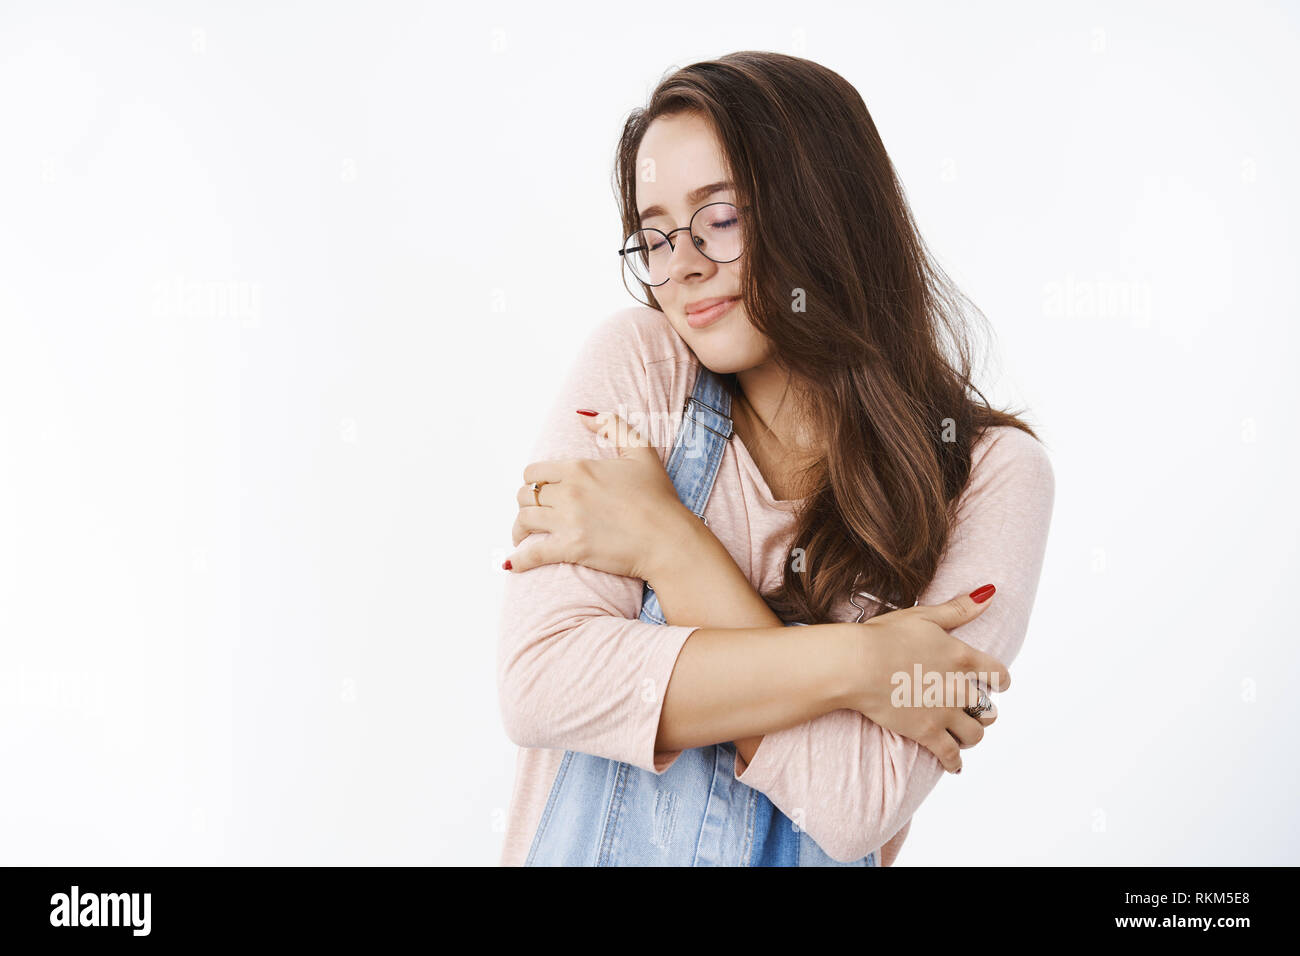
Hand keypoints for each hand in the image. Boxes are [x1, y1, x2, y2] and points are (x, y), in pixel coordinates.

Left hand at [504, 409, 696, 580]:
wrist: (668, 539)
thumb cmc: (659, 498)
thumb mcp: (641, 451)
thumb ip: (612, 425)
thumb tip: (583, 414)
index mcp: (580, 468)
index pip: (534, 471)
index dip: (533, 481)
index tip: (540, 490)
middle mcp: (569, 492)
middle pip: (526, 495)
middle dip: (527, 503)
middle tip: (533, 513)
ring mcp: (569, 521)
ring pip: (524, 520)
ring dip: (520, 529)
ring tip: (523, 536)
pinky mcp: (572, 549)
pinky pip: (533, 554)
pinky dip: (520, 560)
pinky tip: (515, 562)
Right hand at [844, 586, 1009, 773]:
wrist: (857, 664)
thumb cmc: (884, 636)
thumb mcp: (924, 616)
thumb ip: (959, 609)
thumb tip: (990, 593)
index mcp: (961, 656)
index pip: (997, 674)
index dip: (1001, 681)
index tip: (998, 684)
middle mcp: (959, 687)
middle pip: (988, 708)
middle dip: (984, 711)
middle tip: (976, 712)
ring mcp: (944, 712)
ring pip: (975, 733)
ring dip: (972, 735)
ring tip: (964, 735)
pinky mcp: (926, 732)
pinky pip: (950, 755)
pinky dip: (954, 762)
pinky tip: (954, 766)